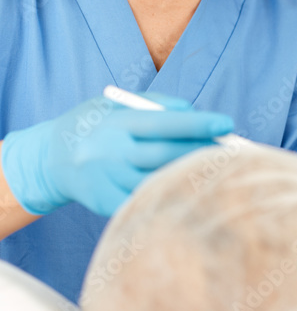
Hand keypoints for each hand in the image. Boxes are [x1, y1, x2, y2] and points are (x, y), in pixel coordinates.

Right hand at [1, 93, 233, 216]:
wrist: (51, 160)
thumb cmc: (97, 127)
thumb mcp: (116, 105)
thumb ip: (156, 105)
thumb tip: (195, 112)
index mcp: (115, 125)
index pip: (164, 124)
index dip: (198, 124)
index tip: (226, 124)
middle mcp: (111, 154)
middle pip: (168, 155)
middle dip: (203, 151)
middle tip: (231, 149)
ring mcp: (109, 182)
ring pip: (162, 181)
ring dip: (192, 175)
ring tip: (214, 169)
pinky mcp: (107, 205)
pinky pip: (148, 202)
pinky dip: (170, 194)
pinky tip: (186, 188)